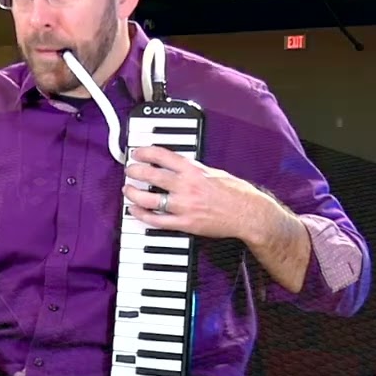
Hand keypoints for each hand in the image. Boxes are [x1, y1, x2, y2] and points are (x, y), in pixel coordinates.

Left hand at [122, 146, 265, 240]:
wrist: (248, 214)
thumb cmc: (235, 192)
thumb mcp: (214, 172)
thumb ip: (194, 168)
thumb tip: (178, 165)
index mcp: (194, 170)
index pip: (162, 156)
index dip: (145, 152)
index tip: (137, 152)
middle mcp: (186, 186)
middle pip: (150, 176)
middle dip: (134, 172)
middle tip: (129, 170)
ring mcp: (184, 206)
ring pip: (148, 199)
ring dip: (133, 194)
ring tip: (127, 190)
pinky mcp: (184, 223)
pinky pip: (156, 221)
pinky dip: (142, 216)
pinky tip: (135, 211)